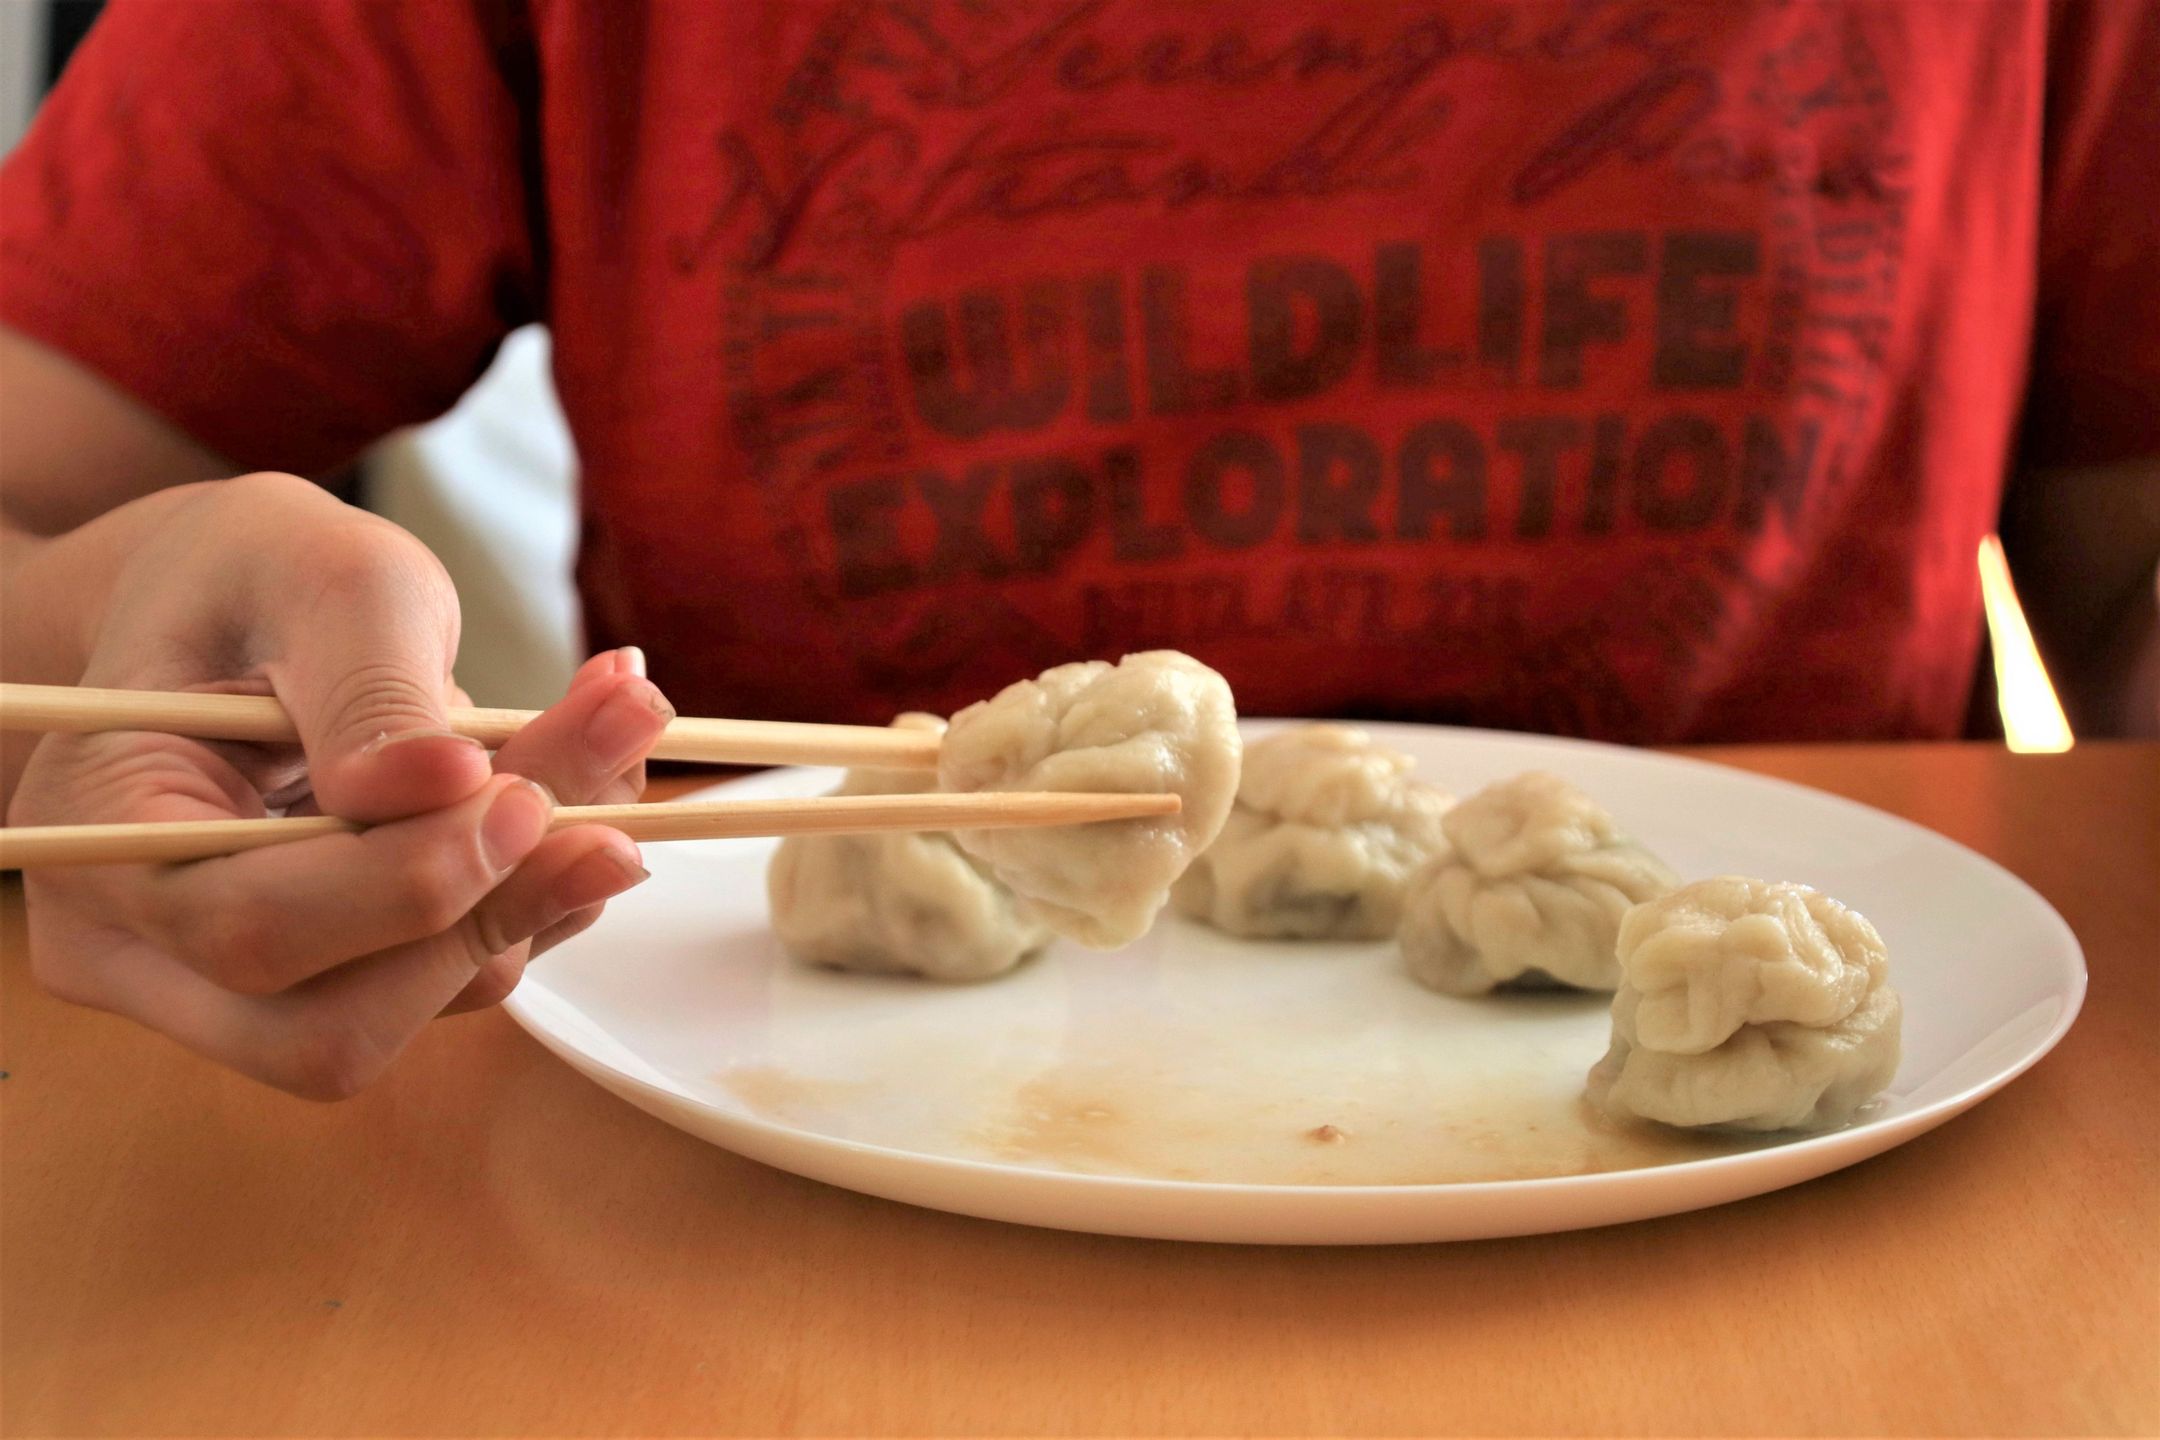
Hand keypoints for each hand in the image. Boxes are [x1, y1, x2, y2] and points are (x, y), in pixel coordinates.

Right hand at [8, 473, 675, 1097]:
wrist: (243, 605)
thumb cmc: (261, 575)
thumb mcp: (317, 572)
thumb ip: (375, 683)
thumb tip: (446, 789)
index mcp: (93, 836)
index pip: (249, 927)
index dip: (408, 882)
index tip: (527, 796)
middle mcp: (143, 947)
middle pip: (331, 1028)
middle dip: (489, 916)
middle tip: (615, 810)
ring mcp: (232, 986)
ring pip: (415, 1010)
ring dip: (540, 894)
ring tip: (614, 744)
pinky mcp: (337, 979)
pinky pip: (452, 976)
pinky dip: (538, 890)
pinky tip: (589, 790)